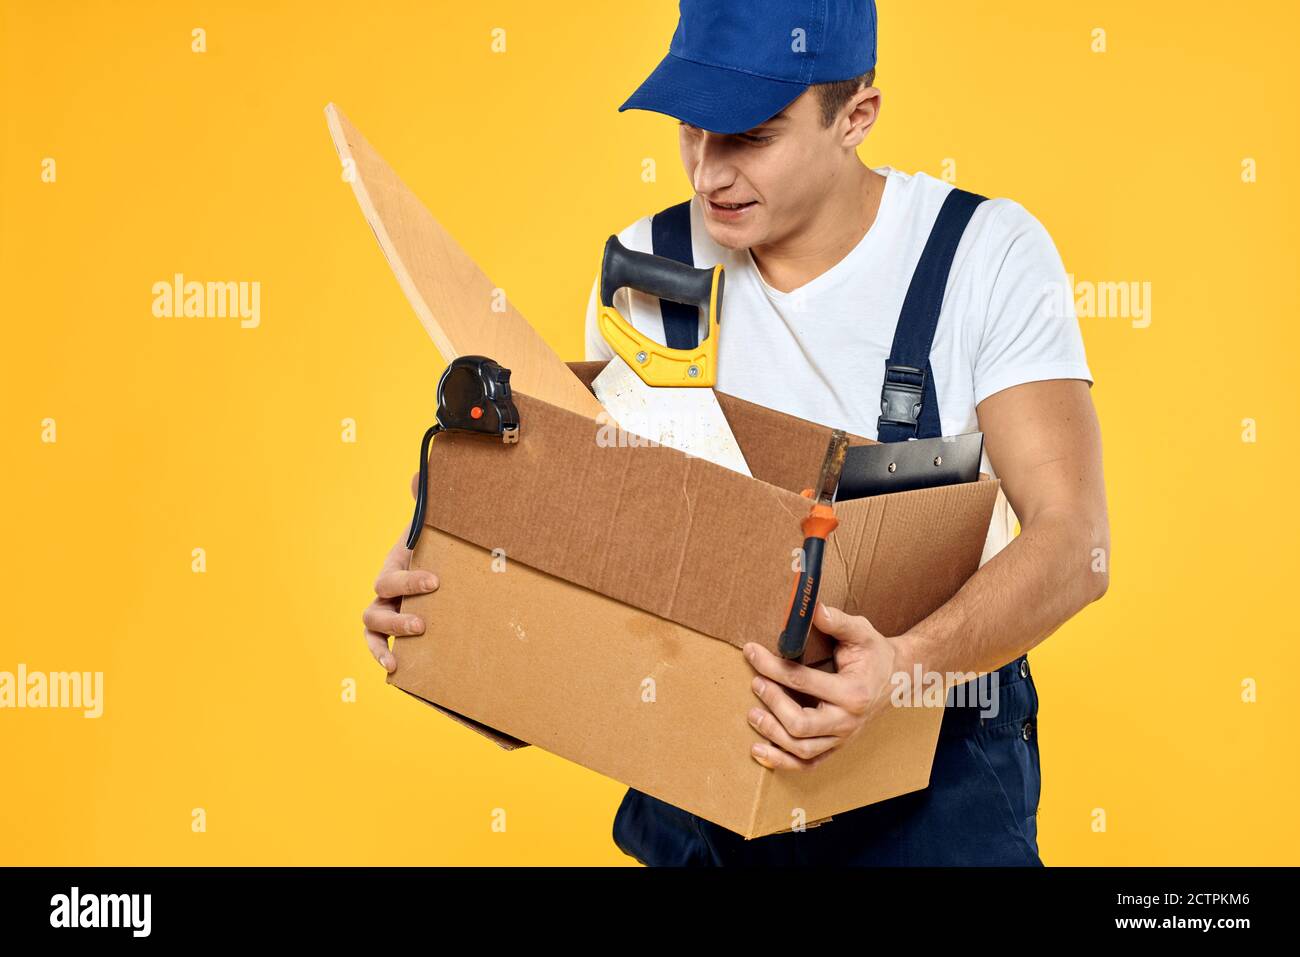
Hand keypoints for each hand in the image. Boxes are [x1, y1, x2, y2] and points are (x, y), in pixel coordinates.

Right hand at [361, 473, 439, 671]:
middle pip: (377, 607)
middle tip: (424, 622)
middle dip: (398, 615)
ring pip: (373, 628)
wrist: (451, 566)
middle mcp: (387, 591)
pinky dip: (382, 656)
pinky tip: (395, 669)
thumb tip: (419, 473)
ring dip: (386, 640)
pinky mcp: (396, 631)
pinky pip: (379, 646)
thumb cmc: (443, 548)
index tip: (437, 582)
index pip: (390, 578)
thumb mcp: (436, 528)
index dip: (409, 580)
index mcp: (396, 566)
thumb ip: (427, 504)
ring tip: (402, 654)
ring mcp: (389, 612)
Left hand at [742, 603, 906, 770]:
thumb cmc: (875, 653)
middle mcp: (848, 720)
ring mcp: (843, 738)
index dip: (771, 666)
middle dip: (772, 702)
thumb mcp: (860, 631)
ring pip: (802, 749)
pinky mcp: (837, 747)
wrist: (898, 678)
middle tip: (755, 683)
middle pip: (800, 723)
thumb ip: (837, 621)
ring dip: (772, 733)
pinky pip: (808, 764)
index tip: (751, 652)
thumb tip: (813, 607)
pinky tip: (760, 751)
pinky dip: (782, 762)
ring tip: (752, 715)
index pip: (802, 680)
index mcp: (852, 692)